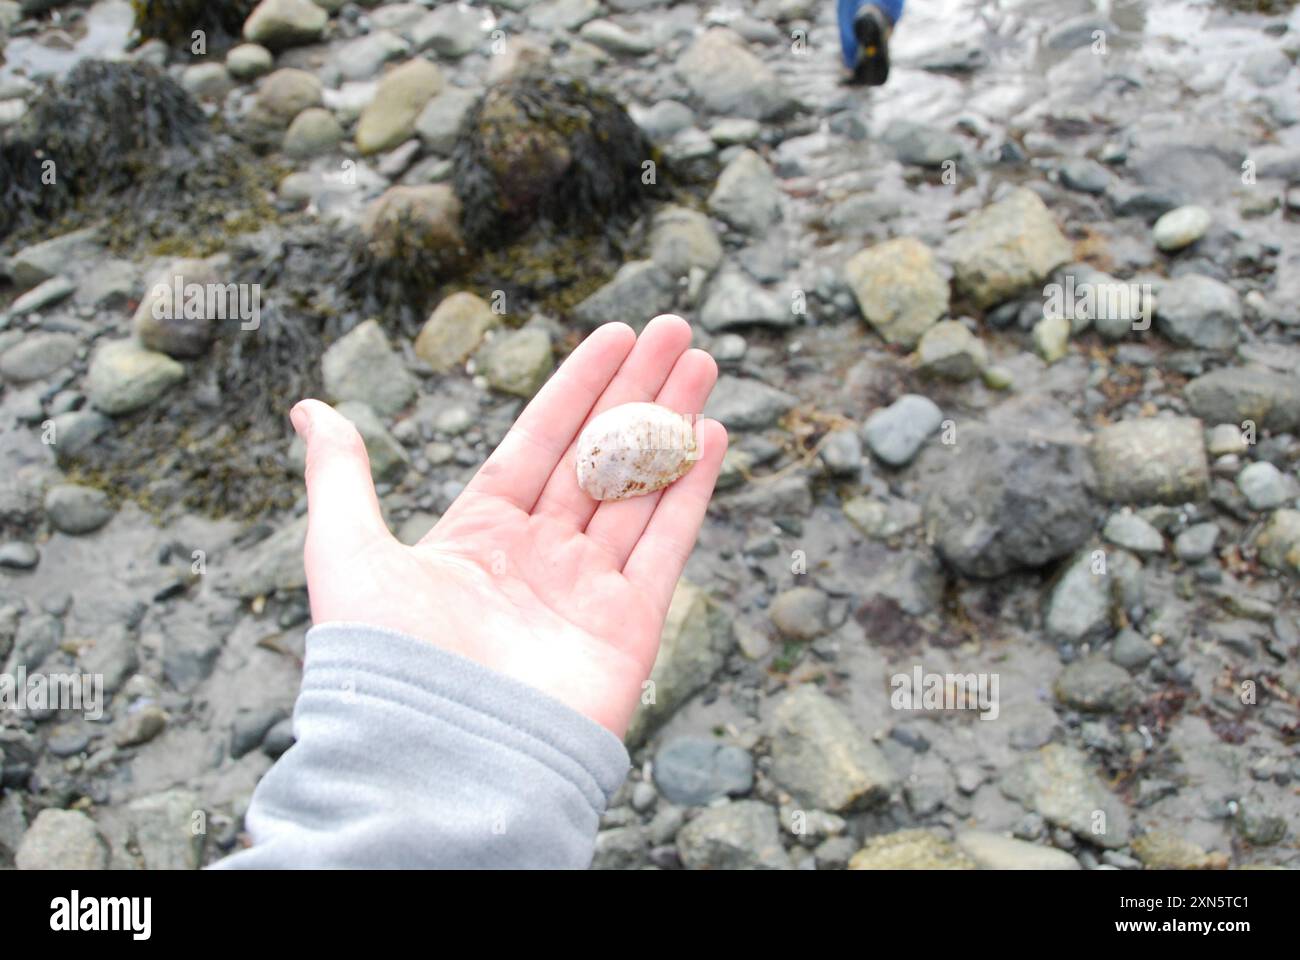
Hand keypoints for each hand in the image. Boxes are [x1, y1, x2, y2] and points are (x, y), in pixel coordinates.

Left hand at [289, 316, 726, 737]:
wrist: (436, 760)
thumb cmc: (386, 660)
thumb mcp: (346, 550)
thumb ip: (341, 476)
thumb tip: (308, 407)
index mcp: (480, 536)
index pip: (538, 441)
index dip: (576, 387)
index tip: (613, 336)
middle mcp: (540, 557)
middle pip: (598, 454)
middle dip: (636, 390)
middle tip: (674, 327)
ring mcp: (588, 590)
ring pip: (640, 487)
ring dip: (673, 424)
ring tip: (700, 361)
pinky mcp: (630, 625)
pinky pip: (667, 544)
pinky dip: (690, 491)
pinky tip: (711, 436)